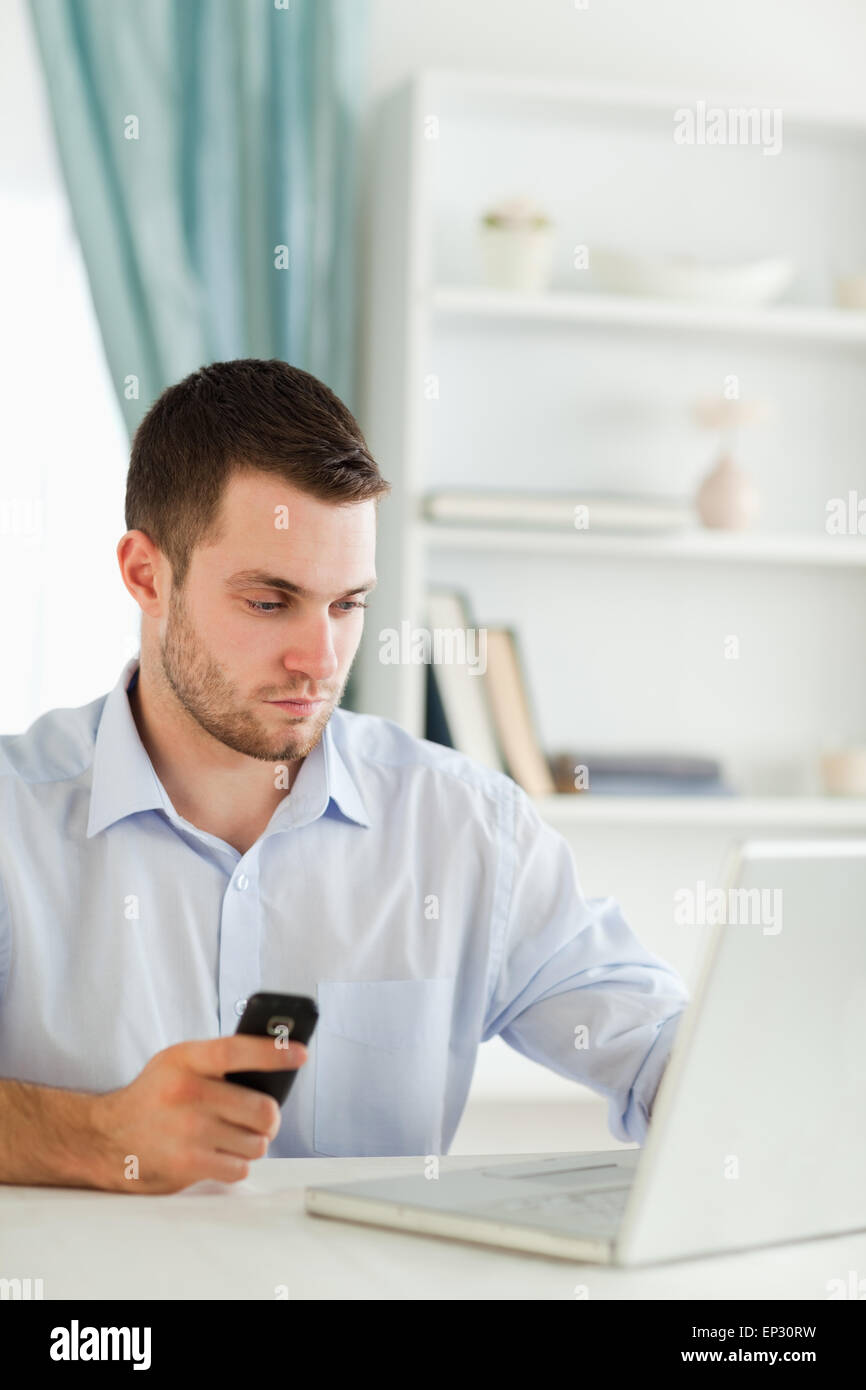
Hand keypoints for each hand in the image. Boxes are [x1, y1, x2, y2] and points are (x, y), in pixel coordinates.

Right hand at [89, 1034, 307, 1193]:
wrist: (107, 1137)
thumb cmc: (154, 1097)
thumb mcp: (178, 1062)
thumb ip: (218, 1061)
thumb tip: (275, 1065)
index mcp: (185, 1059)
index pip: (238, 1050)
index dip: (274, 1052)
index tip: (301, 1054)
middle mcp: (186, 1092)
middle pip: (262, 1108)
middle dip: (269, 1118)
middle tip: (262, 1118)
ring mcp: (187, 1130)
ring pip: (257, 1142)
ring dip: (252, 1143)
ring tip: (233, 1136)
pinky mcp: (187, 1163)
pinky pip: (240, 1167)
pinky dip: (237, 1164)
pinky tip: (220, 1154)